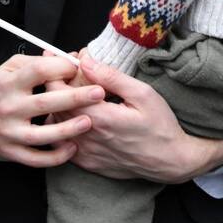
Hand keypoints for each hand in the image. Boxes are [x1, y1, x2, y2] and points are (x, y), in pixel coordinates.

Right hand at [0, 52, 104, 171]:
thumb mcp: (5, 70)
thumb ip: (34, 63)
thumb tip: (66, 58)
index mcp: (8, 83)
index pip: (39, 71)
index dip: (62, 67)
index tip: (79, 68)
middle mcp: (8, 107)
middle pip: (45, 102)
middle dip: (75, 97)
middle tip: (99, 93)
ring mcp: (9, 132)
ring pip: (42, 135)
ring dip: (68, 129)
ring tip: (89, 122)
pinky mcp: (10, 152)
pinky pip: (36, 158)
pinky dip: (55, 156)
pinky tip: (72, 148)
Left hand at [45, 48, 222, 183]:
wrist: (170, 161)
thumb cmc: (160, 126)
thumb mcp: (142, 94)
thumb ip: (111, 77)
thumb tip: (86, 61)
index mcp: (100, 117)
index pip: (59, 92)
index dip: (54, 72)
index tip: (58, 59)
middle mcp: (87, 137)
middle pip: (53, 107)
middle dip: (54, 85)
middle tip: (66, 71)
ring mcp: (85, 153)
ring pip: (56, 126)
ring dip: (57, 106)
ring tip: (70, 92)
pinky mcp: (88, 163)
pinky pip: (63, 143)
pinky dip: (62, 127)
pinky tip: (74, 116)